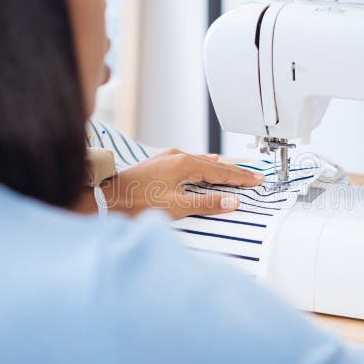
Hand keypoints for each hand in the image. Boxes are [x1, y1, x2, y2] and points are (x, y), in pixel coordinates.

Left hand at [76, 149, 263, 219]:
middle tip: (252, 176)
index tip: (257, 179)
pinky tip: (203, 165)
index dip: (241, 177)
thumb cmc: (137, 202)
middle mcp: (177, 156)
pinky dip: (202, 167)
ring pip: (201, 162)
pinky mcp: (158, 164)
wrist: (107, 199)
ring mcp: (166, 158)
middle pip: (214, 165)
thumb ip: (207, 204)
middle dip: (234, 172)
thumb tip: (232, 202)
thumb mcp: (177, 207)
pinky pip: (189, 162)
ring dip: (219, 169)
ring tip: (233, 171)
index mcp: (185, 163)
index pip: (222, 172)